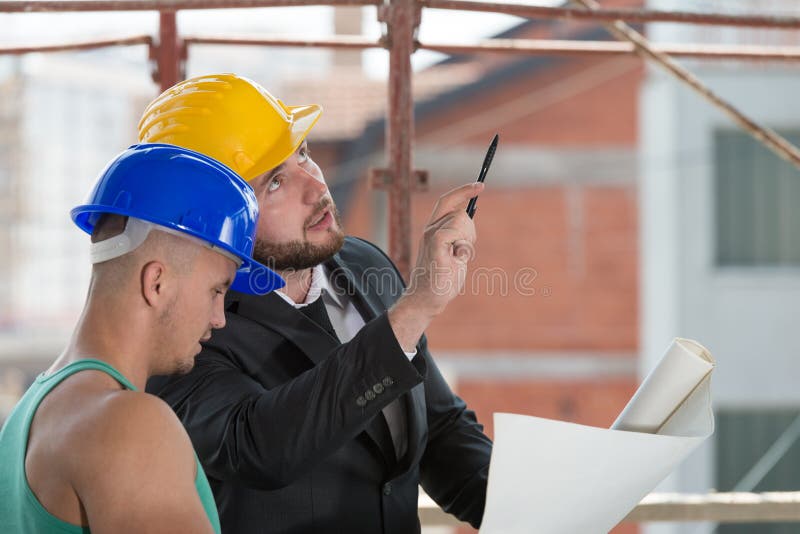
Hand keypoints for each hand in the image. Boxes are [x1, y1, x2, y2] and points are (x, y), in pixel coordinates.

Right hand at [406, 181, 481, 315]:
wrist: (427, 300)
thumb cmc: (442, 280)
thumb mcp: (455, 254)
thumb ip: (459, 237)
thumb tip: (468, 218)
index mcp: (434, 229)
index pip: (448, 201)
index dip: (464, 191)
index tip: (481, 185)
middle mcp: (430, 229)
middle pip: (458, 208)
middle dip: (470, 227)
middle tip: (464, 252)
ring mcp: (431, 236)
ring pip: (461, 220)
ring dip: (467, 240)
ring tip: (457, 259)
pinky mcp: (434, 245)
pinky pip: (456, 232)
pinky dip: (462, 246)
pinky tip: (455, 259)